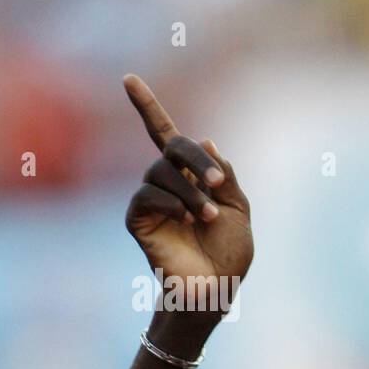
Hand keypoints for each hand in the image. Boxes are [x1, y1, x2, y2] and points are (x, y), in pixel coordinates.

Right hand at [123, 74, 252, 339]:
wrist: (216, 289)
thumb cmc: (229, 254)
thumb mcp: (239, 208)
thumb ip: (225, 175)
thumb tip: (207, 140)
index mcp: (191, 177)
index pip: (165, 135)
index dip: (147, 107)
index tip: (129, 79)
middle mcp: (167, 183)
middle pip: (171, 146)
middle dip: (196, 158)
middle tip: (218, 183)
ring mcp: (150, 201)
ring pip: (161, 172)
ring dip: (191, 191)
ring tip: (207, 217)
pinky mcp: (138, 221)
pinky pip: (146, 196)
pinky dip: (171, 203)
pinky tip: (186, 221)